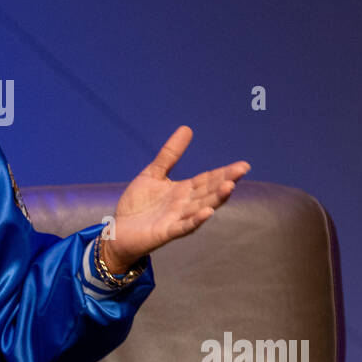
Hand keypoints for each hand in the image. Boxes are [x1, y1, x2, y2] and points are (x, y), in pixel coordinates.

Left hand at [100, 126, 249, 273]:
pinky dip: (196, 220)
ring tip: (229, 187)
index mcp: (183, 191)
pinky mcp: (166, 232)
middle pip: (208, 192)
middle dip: (225, 181)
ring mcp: (177, 219)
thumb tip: (187, 128)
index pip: (207, 180)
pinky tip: (207, 213)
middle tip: (242, 170)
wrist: (118, 231)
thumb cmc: (138, 204)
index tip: (243, 165)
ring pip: (200, 208)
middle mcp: (184, 205)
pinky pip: (183, 226)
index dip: (224, 172)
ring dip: (215, 199)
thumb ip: (170, 154)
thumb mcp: (154, 173)